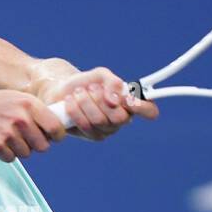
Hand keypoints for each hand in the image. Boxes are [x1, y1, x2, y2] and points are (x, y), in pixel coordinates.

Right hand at [0, 89, 66, 162]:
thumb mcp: (18, 98)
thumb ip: (37, 111)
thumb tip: (58, 129)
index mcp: (29, 104)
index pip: (56, 127)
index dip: (57, 136)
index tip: (53, 137)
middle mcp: (21, 118)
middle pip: (43, 146)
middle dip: (36, 145)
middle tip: (25, 137)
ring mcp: (8, 133)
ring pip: (27, 154)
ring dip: (19, 149)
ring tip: (7, 136)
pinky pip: (11, 158)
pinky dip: (6, 153)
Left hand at [43, 67, 159, 140]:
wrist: (61, 91)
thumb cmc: (86, 83)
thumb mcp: (100, 76)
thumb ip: (112, 82)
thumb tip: (116, 99)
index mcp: (130, 104)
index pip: (149, 110)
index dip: (143, 107)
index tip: (129, 99)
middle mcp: (122, 119)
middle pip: (120, 117)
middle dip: (101, 101)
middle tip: (91, 89)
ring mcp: (107, 130)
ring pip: (100, 121)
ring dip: (86, 102)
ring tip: (78, 92)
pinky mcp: (92, 136)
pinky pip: (86, 126)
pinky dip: (76, 111)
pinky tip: (70, 102)